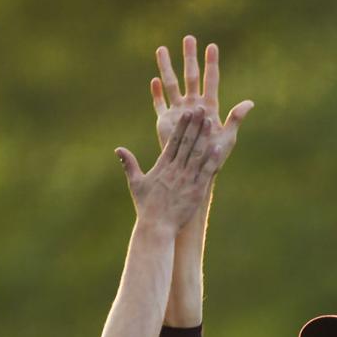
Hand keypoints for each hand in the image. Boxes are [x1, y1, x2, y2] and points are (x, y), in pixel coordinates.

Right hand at [116, 108, 222, 229]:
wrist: (156, 228)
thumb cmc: (146, 207)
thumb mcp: (136, 184)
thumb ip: (129, 164)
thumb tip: (118, 149)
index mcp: (162, 167)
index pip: (173, 142)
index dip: (181, 126)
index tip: (186, 113)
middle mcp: (175, 170)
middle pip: (186, 143)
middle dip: (194, 125)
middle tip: (200, 109)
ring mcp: (186, 180)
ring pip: (196, 154)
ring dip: (203, 137)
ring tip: (209, 122)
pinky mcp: (196, 191)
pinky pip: (205, 172)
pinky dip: (211, 160)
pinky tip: (218, 148)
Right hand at [152, 36, 252, 178]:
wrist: (196, 171)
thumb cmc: (214, 157)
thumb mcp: (228, 138)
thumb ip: (236, 118)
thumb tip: (250, 103)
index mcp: (209, 107)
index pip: (211, 80)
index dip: (212, 64)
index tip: (212, 46)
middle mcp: (193, 105)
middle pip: (191, 76)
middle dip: (189, 57)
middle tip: (188, 38)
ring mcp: (178, 112)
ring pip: (171, 84)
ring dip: (166, 67)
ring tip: (161, 49)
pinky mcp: (165, 122)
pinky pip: (159, 104)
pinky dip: (156, 93)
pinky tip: (154, 80)